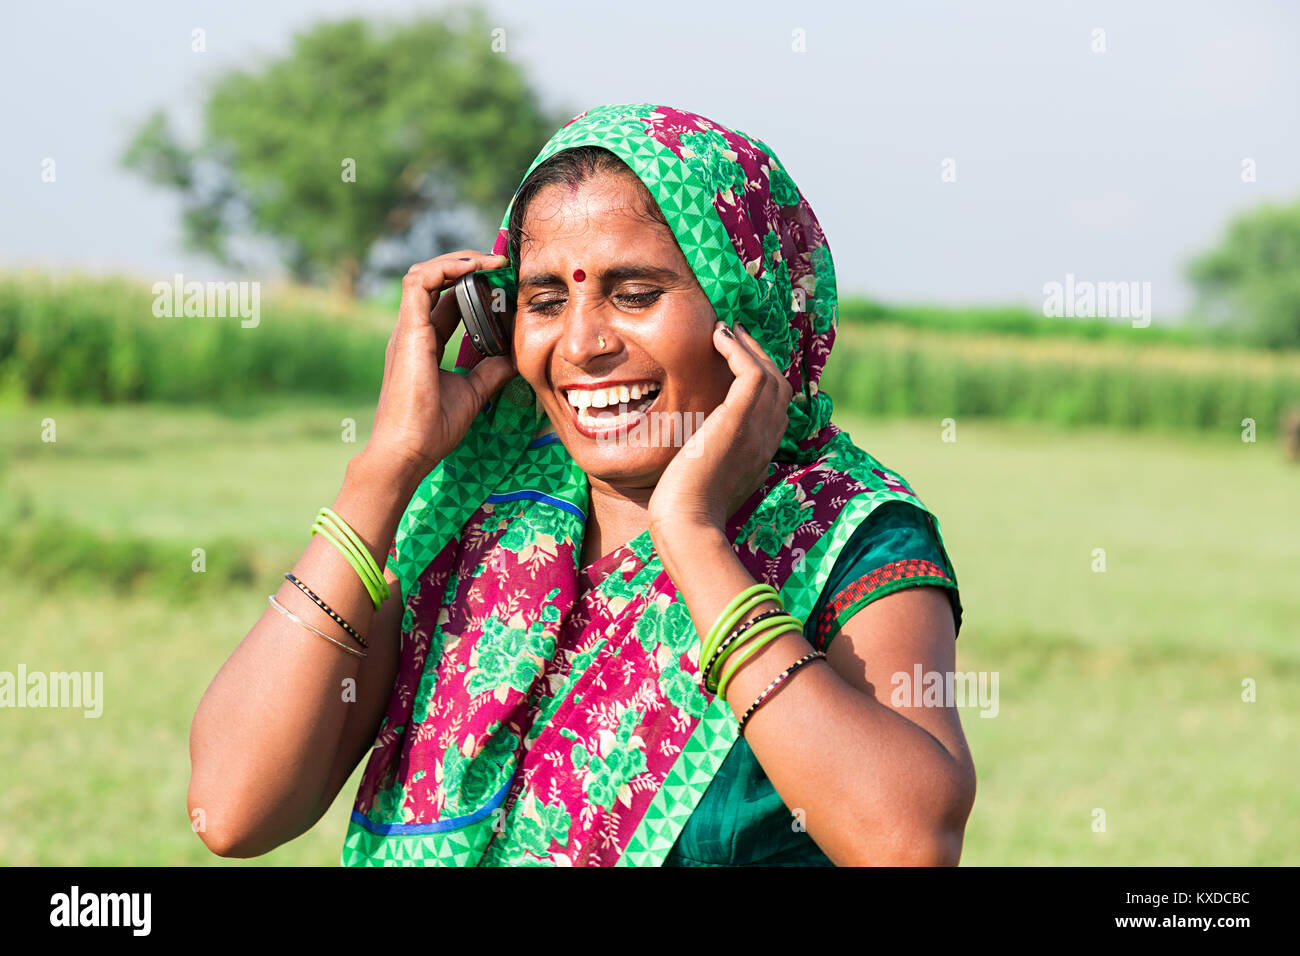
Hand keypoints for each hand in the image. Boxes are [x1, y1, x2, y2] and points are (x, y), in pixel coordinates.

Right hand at [364, 251, 517, 475]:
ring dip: (457, 261)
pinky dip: (446, 268)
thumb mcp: (472, 393)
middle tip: (499, 264)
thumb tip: (514, 357)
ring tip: (489, 262)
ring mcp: (407, 330)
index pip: (445, 302)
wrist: (408, 451)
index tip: (501, 282)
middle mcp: (412, 332)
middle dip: (466, 266)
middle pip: (433, 281)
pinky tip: (473, 269)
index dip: (471, 287)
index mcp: (424, 344)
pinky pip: (420, 282)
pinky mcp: (409, 331)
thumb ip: (490, 372)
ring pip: (423, 274)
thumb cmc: (431, 429)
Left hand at [647, 321, 790, 538]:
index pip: (776, 407)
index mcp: (762, 453)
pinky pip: (751, 373)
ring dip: (748, 347)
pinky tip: (719, 337)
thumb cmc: (687, 510)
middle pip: (779, 385)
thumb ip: (713, 457)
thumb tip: (698, 442)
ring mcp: (757, 430)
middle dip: (759, 356)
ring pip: (769, 374)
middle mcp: (767, 439)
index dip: (762, 378)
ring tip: (726, 330)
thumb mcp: (707, 478)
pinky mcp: (738, 421)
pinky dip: (738, 350)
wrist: (688, 524)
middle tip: (736, 335)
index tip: (739, 359)